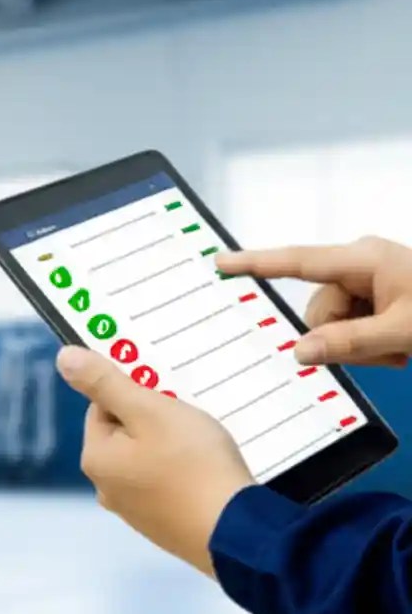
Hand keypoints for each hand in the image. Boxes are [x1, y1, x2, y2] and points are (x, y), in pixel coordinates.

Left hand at [56, 346, 254, 576]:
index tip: (168, 397)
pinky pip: (165, 485)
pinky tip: (206, 473)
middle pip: (125, 434)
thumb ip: (105, 383)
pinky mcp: (162, 526)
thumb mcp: (149, 411)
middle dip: (155, 421)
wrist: (236, 531)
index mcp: (95, 459)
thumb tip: (64, 358)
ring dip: (171, 447)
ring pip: (147, 459)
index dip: (136, 395)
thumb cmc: (192, 464)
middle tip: (189, 420)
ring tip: (202, 446)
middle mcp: (105, 488)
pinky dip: (182, 474)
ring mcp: (134, 512)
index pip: (103, 407)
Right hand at [216, 236, 411, 367]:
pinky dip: (371, 344)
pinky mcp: (379, 296)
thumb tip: (300, 351)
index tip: (220, 261)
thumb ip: (348, 342)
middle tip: (385, 354)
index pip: (297, 262)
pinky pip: (351, 326)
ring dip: (360, 346)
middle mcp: (360, 264)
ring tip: (399, 352)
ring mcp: (370, 280)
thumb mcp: (402, 333)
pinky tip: (400, 349)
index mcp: (362, 259)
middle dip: (341, 338)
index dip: (256, 264)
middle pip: (318, 309)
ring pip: (334, 323)